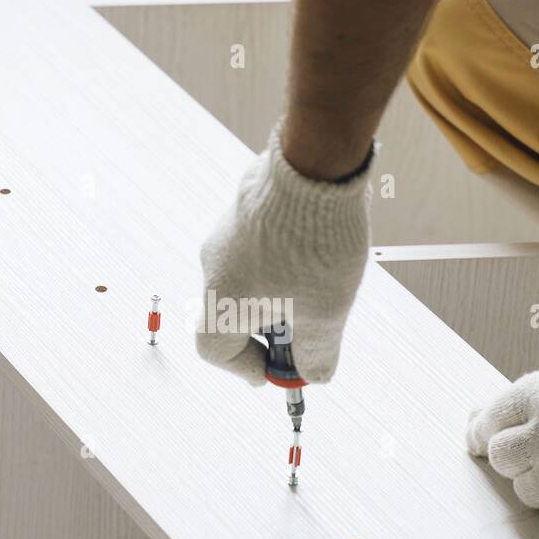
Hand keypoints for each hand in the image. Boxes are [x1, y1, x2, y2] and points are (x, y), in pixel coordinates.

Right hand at [196, 122, 372, 384]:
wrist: (314, 165)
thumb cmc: (313, 242)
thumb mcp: (325, 313)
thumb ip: (317, 353)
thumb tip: (314, 373)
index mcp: (223, 301)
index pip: (216, 351)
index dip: (246, 369)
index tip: (276, 371)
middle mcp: (214, 266)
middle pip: (232, 315)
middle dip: (268, 331)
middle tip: (305, 332)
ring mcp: (226, 233)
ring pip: (247, 279)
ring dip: (277, 294)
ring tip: (318, 287)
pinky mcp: (244, 207)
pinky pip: (256, 248)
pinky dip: (280, 263)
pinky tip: (313, 254)